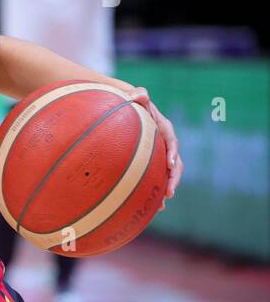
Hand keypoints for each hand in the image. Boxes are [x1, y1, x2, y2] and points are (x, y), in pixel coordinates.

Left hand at [122, 85, 181, 209]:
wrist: (127, 108)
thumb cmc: (131, 102)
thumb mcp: (136, 97)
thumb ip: (139, 95)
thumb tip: (138, 95)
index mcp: (165, 129)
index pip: (172, 142)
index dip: (172, 153)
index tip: (170, 164)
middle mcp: (166, 143)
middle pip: (175, 162)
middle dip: (174, 178)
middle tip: (169, 192)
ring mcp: (160, 153)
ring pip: (168, 173)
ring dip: (167, 187)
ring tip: (162, 204)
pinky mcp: (152, 160)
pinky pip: (156, 176)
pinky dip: (155, 190)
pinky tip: (152, 206)